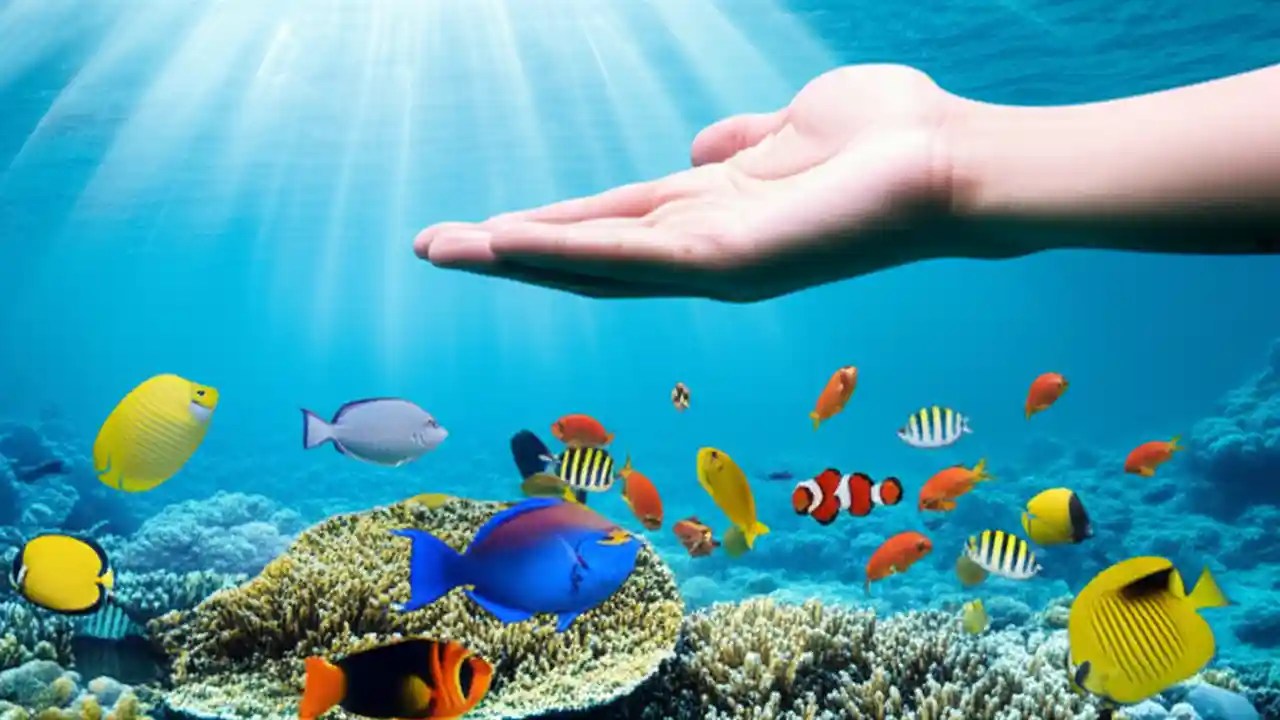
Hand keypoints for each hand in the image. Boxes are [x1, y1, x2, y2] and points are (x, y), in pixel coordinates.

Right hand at [414, 65, 974, 301]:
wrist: (951, 159)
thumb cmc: (888, 138)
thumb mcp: (790, 127)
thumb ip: (740, 144)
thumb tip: (703, 148)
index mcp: (715, 208)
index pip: (613, 221)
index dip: (548, 224)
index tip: (485, 225)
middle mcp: (704, 244)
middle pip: (588, 251)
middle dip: (509, 251)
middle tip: (432, 248)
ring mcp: (714, 261)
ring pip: (594, 261)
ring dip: (515, 256)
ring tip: (445, 249)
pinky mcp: (730, 262)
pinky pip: (632, 256)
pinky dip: (568, 251)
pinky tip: (508, 243)